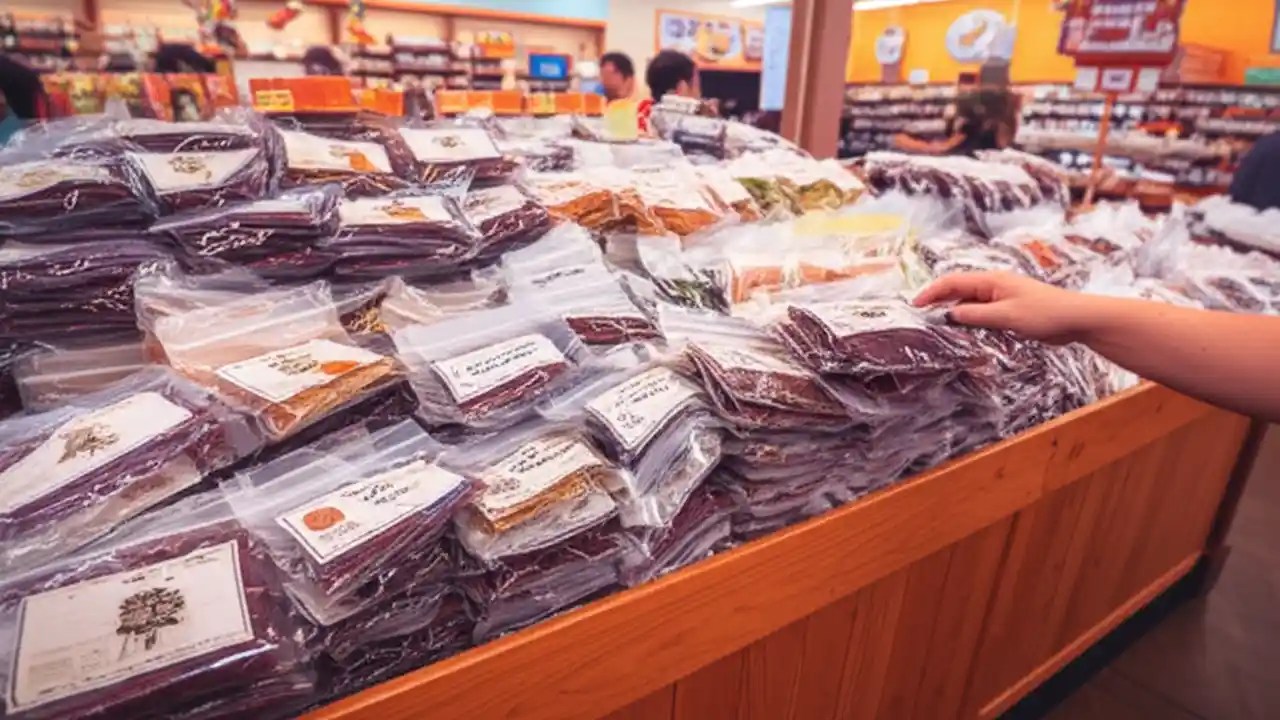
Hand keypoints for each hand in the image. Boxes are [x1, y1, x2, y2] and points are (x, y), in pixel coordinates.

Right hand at [913, 272, 1097, 344]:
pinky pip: (981, 314)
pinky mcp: (1008, 311)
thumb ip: (975, 316)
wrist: (1076, 319)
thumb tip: (948, 314)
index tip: (914, 305)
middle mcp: (993, 286)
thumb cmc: (1044, 313)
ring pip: (968, 304)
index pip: (952, 282)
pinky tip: (962, 334)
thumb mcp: (1006, 316)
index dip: (931, 292)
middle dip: (937, 301)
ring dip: (953, 313)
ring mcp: (1000, 298)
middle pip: (957, 291)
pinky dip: (968, 321)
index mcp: (991, 281)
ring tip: (936, 328)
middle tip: (919, 317)